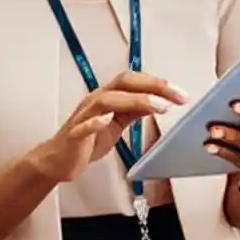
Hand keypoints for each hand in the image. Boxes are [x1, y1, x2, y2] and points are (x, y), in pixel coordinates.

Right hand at [27, 71, 185, 182]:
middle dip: (153, 86)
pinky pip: (83, 126)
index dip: (158, 83)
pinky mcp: (75, 135)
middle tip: (177, 96)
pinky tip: (108, 119)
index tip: (181, 93)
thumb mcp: (118, 122)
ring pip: (106, 100)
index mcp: (108, 96)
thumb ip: (135, 110)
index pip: (134, 80)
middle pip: (123, 83)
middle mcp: (95, 100)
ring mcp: (84, 116)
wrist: (59, 160)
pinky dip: (96, 121)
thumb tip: (159, 101)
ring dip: (135, 100)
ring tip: (159, 107)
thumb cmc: (87, 140)